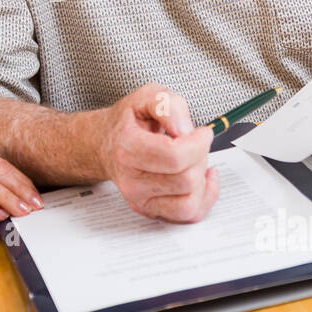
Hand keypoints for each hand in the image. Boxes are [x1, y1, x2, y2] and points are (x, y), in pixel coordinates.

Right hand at [93, 83, 217, 222]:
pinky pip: (189, 215)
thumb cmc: (128, 121)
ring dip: (202, 179)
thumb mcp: (147, 96)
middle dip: (201, 158)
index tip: (202, 132)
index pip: (175, 157)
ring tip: (195, 161)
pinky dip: (205, 198)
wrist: (106, 143)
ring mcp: (140, 200)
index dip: (199, 143)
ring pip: (190, 203)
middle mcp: (131, 180)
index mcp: (128, 149)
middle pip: (187, 180)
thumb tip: (185, 130)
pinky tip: (202, 178)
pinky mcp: (151, 211)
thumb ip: (167, 105)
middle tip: (195, 143)